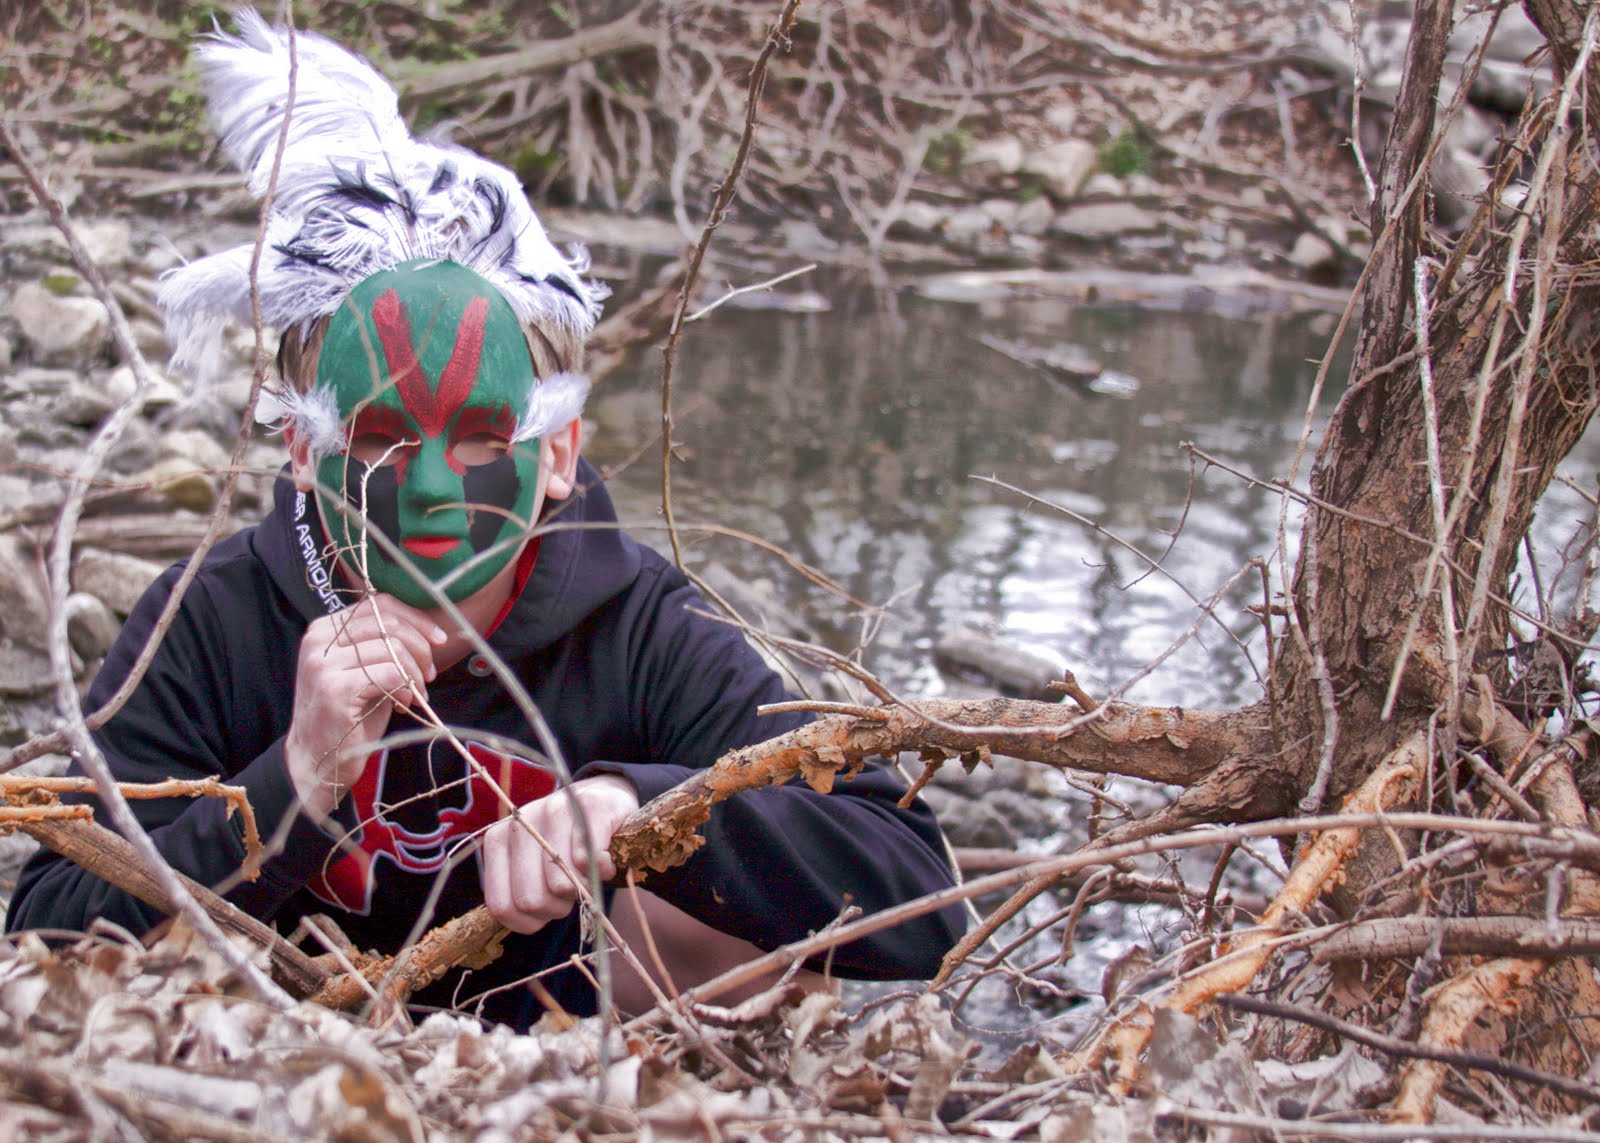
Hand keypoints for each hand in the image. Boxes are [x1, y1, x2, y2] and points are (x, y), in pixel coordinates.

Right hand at [284, 595, 446, 821]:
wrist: (318, 758)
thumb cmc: (349, 713)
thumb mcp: (366, 669)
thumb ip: (384, 644)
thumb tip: (430, 630)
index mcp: (325, 628)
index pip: (379, 604)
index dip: (416, 619)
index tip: (438, 640)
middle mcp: (319, 639)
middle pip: (388, 622)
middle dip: (420, 647)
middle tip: (429, 674)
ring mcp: (323, 663)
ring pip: (392, 647)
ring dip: (415, 672)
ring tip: (417, 694)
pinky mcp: (335, 688)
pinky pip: (390, 673)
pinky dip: (407, 687)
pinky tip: (405, 703)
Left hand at [481, 774, 639, 933]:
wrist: (604, 797)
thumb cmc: (565, 843)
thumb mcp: (532, 866)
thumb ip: (521, 892)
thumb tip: (527, 919)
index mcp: (498, 840)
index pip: (501, 906)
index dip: (529, 922)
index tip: (546, 912)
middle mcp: (521, 821)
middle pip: (531, 900)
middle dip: (557, 908)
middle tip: (570, 892)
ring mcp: (556, 809)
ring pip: (561, 885)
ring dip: (582, 890)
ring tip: (586, 873)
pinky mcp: (591, 806)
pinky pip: (592, 860)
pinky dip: (604, 870)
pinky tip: (605, 860)